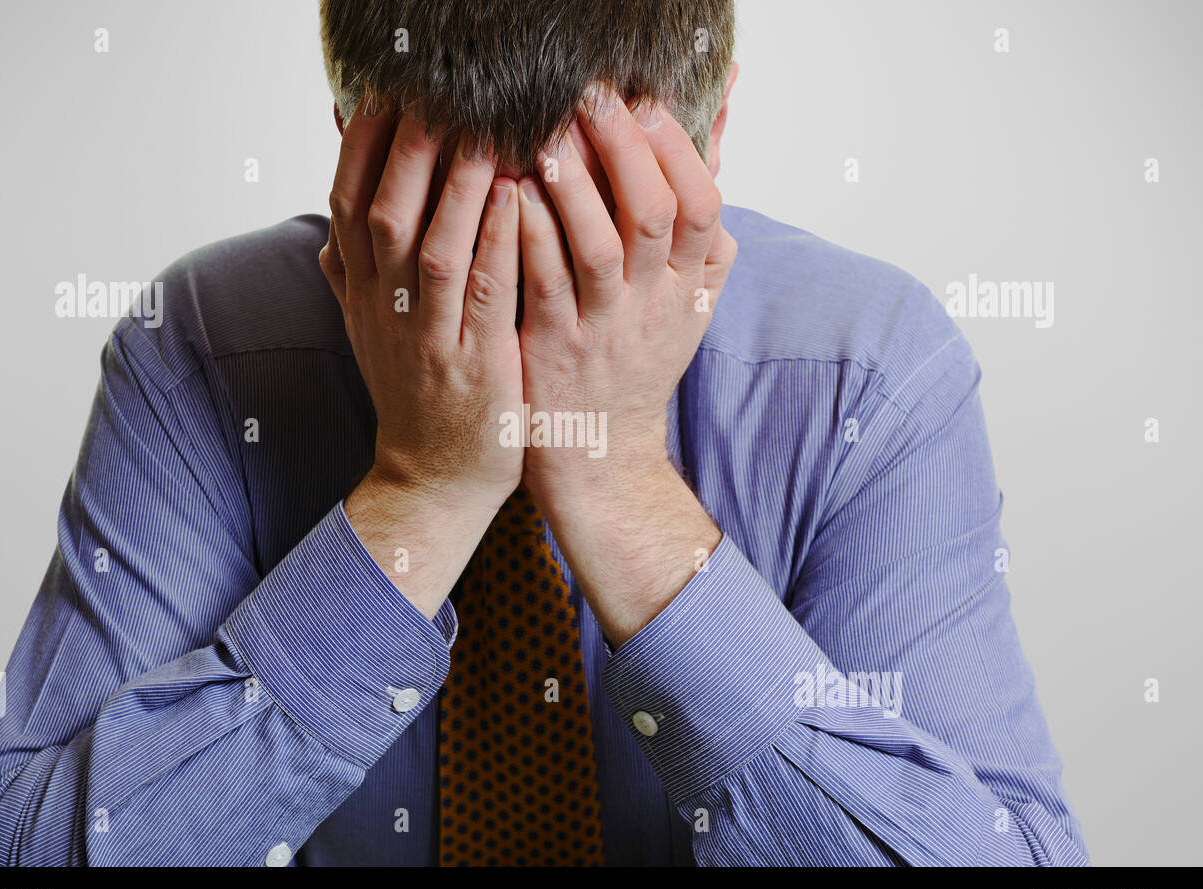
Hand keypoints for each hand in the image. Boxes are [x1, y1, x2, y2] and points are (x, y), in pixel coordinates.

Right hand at [321, 100, 523, 515]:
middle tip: (434, 95)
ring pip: (430, 249)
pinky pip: (481, 296)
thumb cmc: (416, 395)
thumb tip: (332, 225)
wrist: (433, 480)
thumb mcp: (371, 332)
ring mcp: (429, 339)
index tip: (384, 93)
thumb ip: (354, 275)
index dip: (362, 145)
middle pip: (381, 214)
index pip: (347, 204)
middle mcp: (386, 310)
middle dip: (405, 149)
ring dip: (454, 186)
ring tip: (481, 130)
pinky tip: (515, 198)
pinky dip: (494, 243)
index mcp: (363, 294)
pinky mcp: (474, 365)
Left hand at [514, 89, 737, 502]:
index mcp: (688, 285)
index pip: (703, 205)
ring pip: (598, 246)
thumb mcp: (685, 295)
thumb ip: (696, 217)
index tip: (645, 99)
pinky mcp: (552, 348)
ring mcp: (602, 329)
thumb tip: (718, 124)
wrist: (600, 453)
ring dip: (573, 183)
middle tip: (591, 94)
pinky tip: (511, 190)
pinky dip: (529, 232)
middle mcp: (653, 305)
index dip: (677, 148)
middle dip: (625, 146)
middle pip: (655, 214)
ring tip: (547, 131)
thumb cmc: (636, 360)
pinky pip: (542, 282)